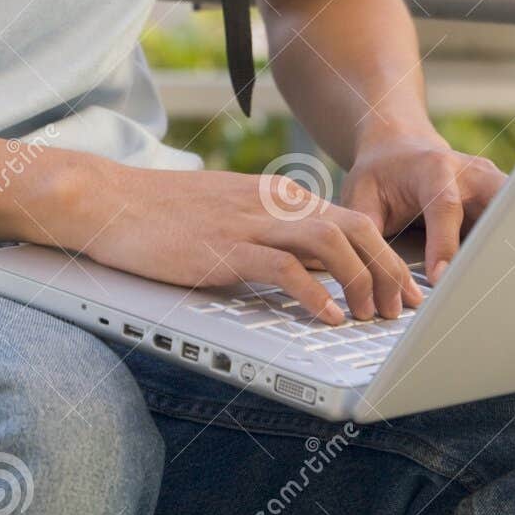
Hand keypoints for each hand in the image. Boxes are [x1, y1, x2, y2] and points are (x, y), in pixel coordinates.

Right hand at [55, 157, 425, 323]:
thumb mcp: (230, 216)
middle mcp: (272, 203)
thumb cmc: (164, 214)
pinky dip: (313, 293)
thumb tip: (312, 271)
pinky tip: (326, 318)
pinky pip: (283, 267)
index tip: (404, 290)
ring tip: (370, 316)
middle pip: (355, 227)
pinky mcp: (224, 247)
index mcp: (276, 196)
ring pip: (330, 242)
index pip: (350, 219)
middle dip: (389, 270)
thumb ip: (271, 234)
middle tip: (403, 310)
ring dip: (362, 281)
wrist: (110, 199)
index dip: (386, 255)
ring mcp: (249, 222)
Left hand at [340, 131, 506, 284]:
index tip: (440, 279)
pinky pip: (510, 230)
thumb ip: (368, 230)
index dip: (444, 243)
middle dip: (491, 247)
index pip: (446, 205)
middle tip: (478, 288)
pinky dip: (505, 253)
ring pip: (512, 220)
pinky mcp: (502, 201)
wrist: (400, 148)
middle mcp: (471, 173)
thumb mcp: (361, 193)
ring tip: (492, 289)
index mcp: (434, 167)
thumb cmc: (380, 173)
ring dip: (504, 253)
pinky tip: (497, 278)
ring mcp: (492, 185)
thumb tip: (376, 274)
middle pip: (495, 209)